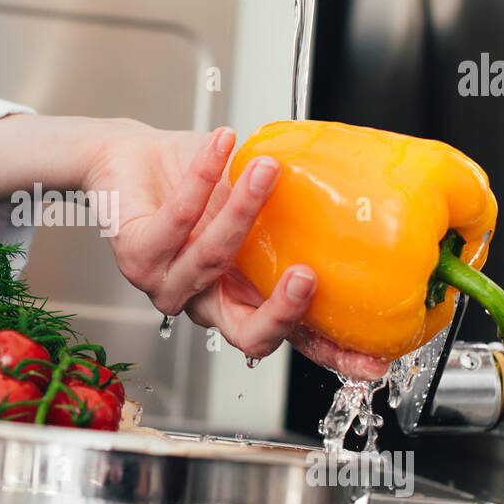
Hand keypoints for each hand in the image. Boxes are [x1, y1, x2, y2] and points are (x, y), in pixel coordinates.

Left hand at [82, 120, 387, 379]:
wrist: (130, 158)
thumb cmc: (197, 184)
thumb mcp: (259, 199)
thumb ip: (298, 209)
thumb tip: (368, 188)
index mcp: (241, 296)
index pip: (292, 336)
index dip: (332, 354)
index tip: (373, 359)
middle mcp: (205, 300)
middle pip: (247, 334)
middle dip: (280, 313)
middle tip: (309, 275)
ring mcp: (166, 283)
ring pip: (211, 261)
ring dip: (243, 211)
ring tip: (269, 168)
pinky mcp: (135, 254)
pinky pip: (175, 220)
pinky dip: (202, 176)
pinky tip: (223, 144)